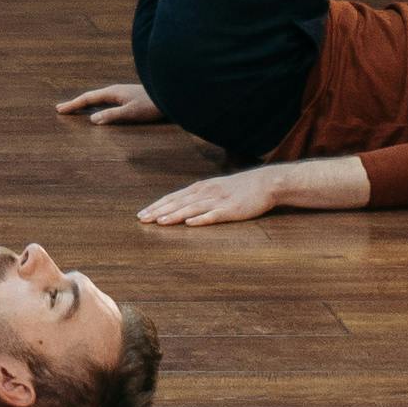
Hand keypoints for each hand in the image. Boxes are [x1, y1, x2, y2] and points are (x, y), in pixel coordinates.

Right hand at [56, 80, 165, 125]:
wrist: (171, 94)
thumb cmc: (152, 104)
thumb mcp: (131, 112)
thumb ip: (112, 115)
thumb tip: (92, 120)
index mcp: (112, 92)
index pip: (88, 98)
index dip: (73, 105)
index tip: (59, 110)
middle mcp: (115, 90)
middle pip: (91, 97)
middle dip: (76, 103)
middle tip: (62, 109)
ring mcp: (122, 93)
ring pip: (98, 98)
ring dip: (86, 103)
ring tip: (76, 109)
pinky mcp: (128, 97)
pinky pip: (106, 100)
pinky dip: (96, 104)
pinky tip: (99, 109)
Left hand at [138, 163, 301, 225]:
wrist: (265, 183)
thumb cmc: (239, 188)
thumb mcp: (215, 188)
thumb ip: (199, 196)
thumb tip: (180, 206)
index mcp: (200, 188)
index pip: (173, 197)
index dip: (157, 206)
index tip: (141, 214)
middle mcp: (206, 192)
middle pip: (178, 203)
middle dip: (159, 211)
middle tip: (142, 219)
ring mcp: (218, 201)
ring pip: (192, 209)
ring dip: (175, 215)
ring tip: (160, 222)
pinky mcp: (232, 210)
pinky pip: (214, 215)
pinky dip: (201, 219)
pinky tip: (190, 223)